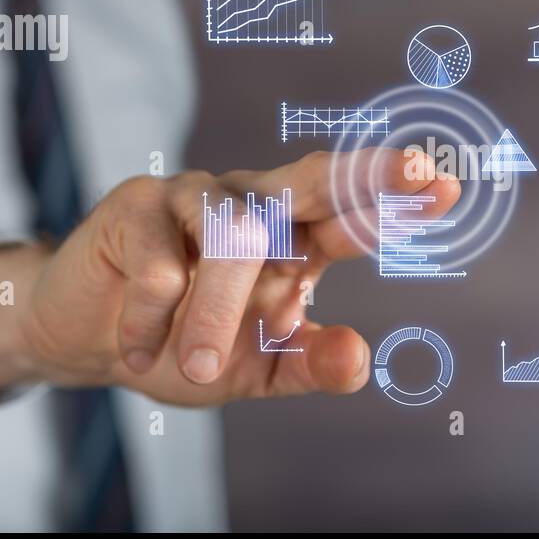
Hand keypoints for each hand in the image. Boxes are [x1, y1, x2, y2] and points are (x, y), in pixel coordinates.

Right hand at [0, 149, 459, 405]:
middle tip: (417, 170)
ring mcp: (196, 195)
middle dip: (368, 174)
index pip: (352, 210)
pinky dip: (155, 322)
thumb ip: (310, 364)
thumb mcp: (258, 368)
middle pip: (317, 178)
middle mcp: (254, 204)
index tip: (446, 183)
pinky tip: (140, 345)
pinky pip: (162, 268)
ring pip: (232, 241)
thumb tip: (361, 360)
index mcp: (293, 237)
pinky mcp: (138, 204)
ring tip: (199, 368)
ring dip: (217, 315)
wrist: (91, 345)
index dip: (395, 197)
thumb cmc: (189, 344)